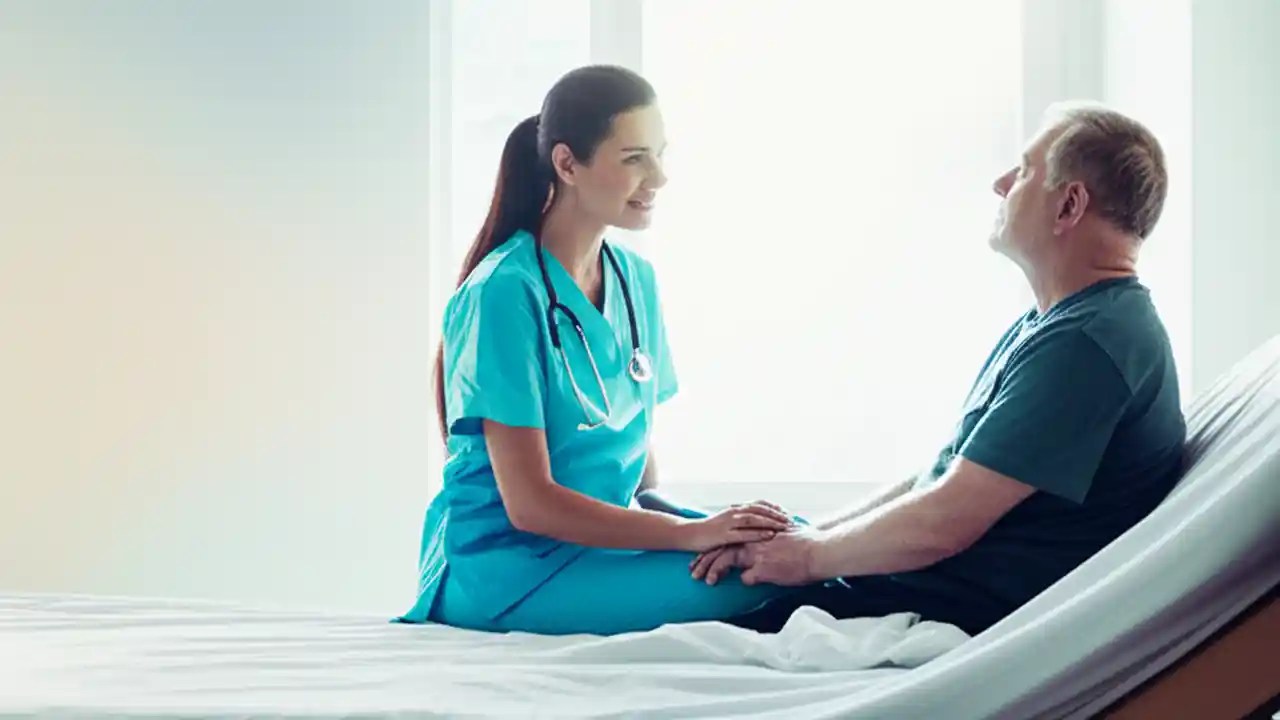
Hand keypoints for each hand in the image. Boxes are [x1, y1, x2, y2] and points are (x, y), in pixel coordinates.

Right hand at [678, 502, 791, 552]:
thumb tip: (756, 525)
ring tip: (784, 526)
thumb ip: (740, 523)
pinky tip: (770, 536)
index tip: (787, 512)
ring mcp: (728, 523)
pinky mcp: (724, 535)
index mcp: (735, 509)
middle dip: (776, 514)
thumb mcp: (726, 523)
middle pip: (759, 510)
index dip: (773, 508)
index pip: (759, 504)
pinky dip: (758, 534)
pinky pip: (744, 533)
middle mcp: (733, 512)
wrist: (688, 535)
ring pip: (754, 519)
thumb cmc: (708, 531)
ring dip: (770, 522)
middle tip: (791, 519)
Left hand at [692, 528, 823, 585]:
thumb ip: (768, 540)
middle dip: (704, 560)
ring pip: (725, 559)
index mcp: (756, 532)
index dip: (713, 549)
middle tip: (693, 571)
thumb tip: (763, 546)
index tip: (702, 558)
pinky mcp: (765, 567)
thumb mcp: (783, 536)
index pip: (727, 538)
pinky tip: (742, 585)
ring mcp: (757, 553)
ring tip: (706, 582)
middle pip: (720, 547)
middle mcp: (753, 540)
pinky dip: (744, 581)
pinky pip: (747, 577)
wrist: (820, 551)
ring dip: (713, 571)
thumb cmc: (806, 544)